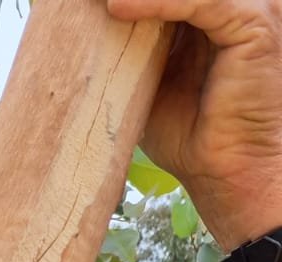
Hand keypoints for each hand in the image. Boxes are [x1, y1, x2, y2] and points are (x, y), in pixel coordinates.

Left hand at [106, 0, 281, 245]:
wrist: (226, 172)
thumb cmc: (190, 136)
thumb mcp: (149, 80)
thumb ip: (133, 44)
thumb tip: (84, 25)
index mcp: (211, 13)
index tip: (78, 1)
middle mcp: (236, 4)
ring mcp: (252, 9)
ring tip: (94, 1)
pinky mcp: (254, 25)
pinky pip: (202, 1)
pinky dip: (155, 3)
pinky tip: (116, 9)